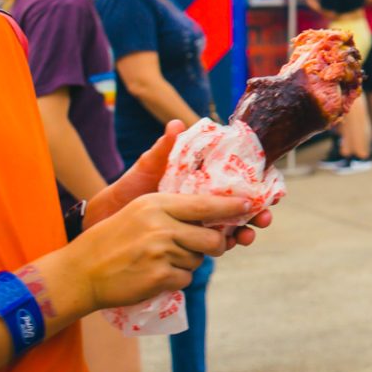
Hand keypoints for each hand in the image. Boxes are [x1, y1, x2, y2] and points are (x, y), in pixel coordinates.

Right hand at [61, 192, 261, 311]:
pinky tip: (155, 275)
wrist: (80, 272)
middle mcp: (162, 226)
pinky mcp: (159, 277)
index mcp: (158, 204)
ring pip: (199, 260)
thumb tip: (211, 213)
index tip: (249, 205)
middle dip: (216, 245)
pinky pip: (186, 279)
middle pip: (212, 238)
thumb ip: (172, 210)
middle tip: (206, 246)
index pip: (205, 204)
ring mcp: (161, 252)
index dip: (231, 206)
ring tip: (161, 260)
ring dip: (188, 263)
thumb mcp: (139, 211)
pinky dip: (176, 280)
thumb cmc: (111, 240)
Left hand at [86, 121, 272, 249]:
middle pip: (240, 207)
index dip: (256, 186)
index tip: (269, 191)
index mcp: (201, 182)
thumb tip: (176, 124)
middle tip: (263, 218)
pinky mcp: (189, 244)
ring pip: (231, 228)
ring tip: (246, 236)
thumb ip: (162, 151)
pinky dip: (225, 246)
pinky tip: (227, 247)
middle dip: (257, 213)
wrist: (103, 223)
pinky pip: (213, 246)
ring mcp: (198, 224)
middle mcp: (204, 203)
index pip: (236, 182)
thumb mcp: (145, 169)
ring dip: (245, 232)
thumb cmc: (127, 191)